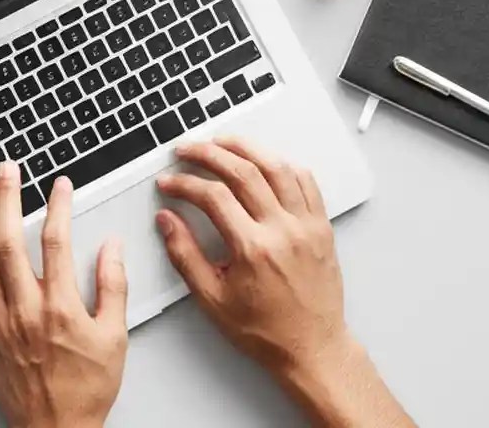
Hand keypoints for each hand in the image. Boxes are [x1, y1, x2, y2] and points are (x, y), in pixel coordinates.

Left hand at [0, 161, 127, 427]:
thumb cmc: (85, 390)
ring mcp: (0, 320)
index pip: (55, 244)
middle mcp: (25, 311)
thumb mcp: (115, 339)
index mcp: (60, 310)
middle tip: (6, 168)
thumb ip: (113, 288)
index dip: (56, 207)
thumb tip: (111, 247)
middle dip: (6, 198)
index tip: (59, 185)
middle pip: (8, 242)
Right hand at [155, 137, 414, 426]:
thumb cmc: (264, 331)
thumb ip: (184, 255)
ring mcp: (306, 225)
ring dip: (246, 147)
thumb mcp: (212, 299)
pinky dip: (283, 164)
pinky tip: (265, 160)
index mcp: (253, 249)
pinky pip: (306, 181)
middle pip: (243, 171)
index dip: (184, 183)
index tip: (169, 183)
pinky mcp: (321, 227)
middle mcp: (283, 230)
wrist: (312, 348)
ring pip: (277, 167)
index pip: (212, 196)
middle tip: (186, 149)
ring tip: (222, 141)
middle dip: (208, 153)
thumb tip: (167, 220)